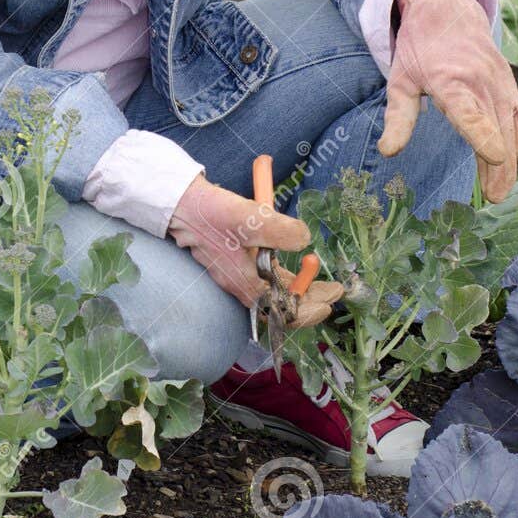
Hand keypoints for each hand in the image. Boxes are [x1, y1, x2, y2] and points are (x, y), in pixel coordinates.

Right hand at [167, 174, 345, 321]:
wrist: (183, 205)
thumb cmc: (214, 215)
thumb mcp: (251, 219)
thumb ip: (282, 232)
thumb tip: (305, 240)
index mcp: (248, 285)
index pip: (284, 312)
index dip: (311, 309)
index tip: (332, 298)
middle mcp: (243, 285)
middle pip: (283, 302)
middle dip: (311, 297)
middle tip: (335, 289)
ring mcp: (239, 274)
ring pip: (275, 288)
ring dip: (300, 284)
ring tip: (319, 274)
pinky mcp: (236, 261)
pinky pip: (265, 274)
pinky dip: (284, 271)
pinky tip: (294, 257)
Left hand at [378, 0, 517, 202]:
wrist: (447, 9)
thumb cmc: (419, 48)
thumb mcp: (400, 80)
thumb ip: (398, 118)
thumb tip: (388, 152)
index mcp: (449, 79)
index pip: (469, 111)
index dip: (483, 133)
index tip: (496, 157)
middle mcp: (479, 79)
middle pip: (494, 126)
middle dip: (497, 165)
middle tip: (494, 197)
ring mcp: (498, 80)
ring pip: (509, 124)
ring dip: (509, 160)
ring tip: (502, 190)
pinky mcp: (508, 81)